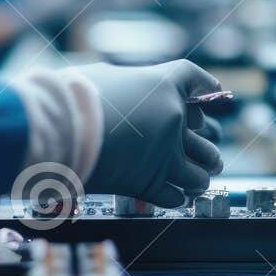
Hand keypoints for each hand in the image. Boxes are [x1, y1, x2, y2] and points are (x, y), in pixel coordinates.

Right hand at [79, 60, 223, 207]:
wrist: (61, 128)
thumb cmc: (73, 98)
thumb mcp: (100, 76)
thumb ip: (122, 84)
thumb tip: (122, 87)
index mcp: (161, 85)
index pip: (192, 79)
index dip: (206, 86)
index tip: (214, 92)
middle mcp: (171, 120)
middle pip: (208, 136)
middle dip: (210, 150)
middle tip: (212, 157)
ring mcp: (164, 154)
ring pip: (198, 174)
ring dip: (199, 178)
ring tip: (197, 181)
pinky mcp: (150, 183)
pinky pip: (176, 197)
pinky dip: (177, 198)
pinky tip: (175, 197)